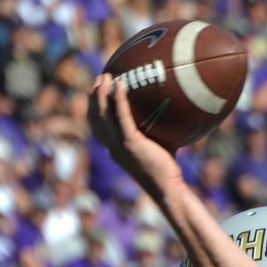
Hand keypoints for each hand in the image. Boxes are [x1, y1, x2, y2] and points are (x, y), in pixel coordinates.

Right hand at [87, 72, 184, 198]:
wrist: (167, 189)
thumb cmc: (167, 170)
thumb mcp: (158, 147)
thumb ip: (158, 132)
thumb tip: (172, 113)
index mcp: (115, 148)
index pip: (97, 127)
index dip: (94, 109)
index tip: (98, 92)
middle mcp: (112, 147)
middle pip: (94, 118)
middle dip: (93, 97)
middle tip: (100, 78)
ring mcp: (118, 145)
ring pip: (102, 115)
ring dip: (102, 93)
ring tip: (106, 76)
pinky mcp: (130, 143)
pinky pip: (121, 117)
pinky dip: (118, 99)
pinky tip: (120, 84)